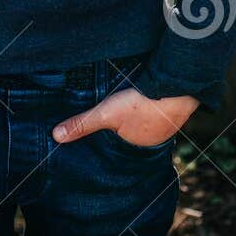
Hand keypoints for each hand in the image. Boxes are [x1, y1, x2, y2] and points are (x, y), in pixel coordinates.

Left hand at [51, 87, 198, 147]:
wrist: (180, 84)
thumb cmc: (143, 103)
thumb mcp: (107, 113)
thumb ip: (82, 124)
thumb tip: (55, 137)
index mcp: (141, 148)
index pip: (123, 151)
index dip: (114, 145)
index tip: (105, 141)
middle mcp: (158, 139)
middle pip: (137, 137)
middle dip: (127, 132)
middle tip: (115, 124)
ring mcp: (170, 122)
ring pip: (150, 122)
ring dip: (142, 116)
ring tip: (129, 110)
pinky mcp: (176, 104)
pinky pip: (162, 107)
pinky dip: (154, 103)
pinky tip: (149, 95)